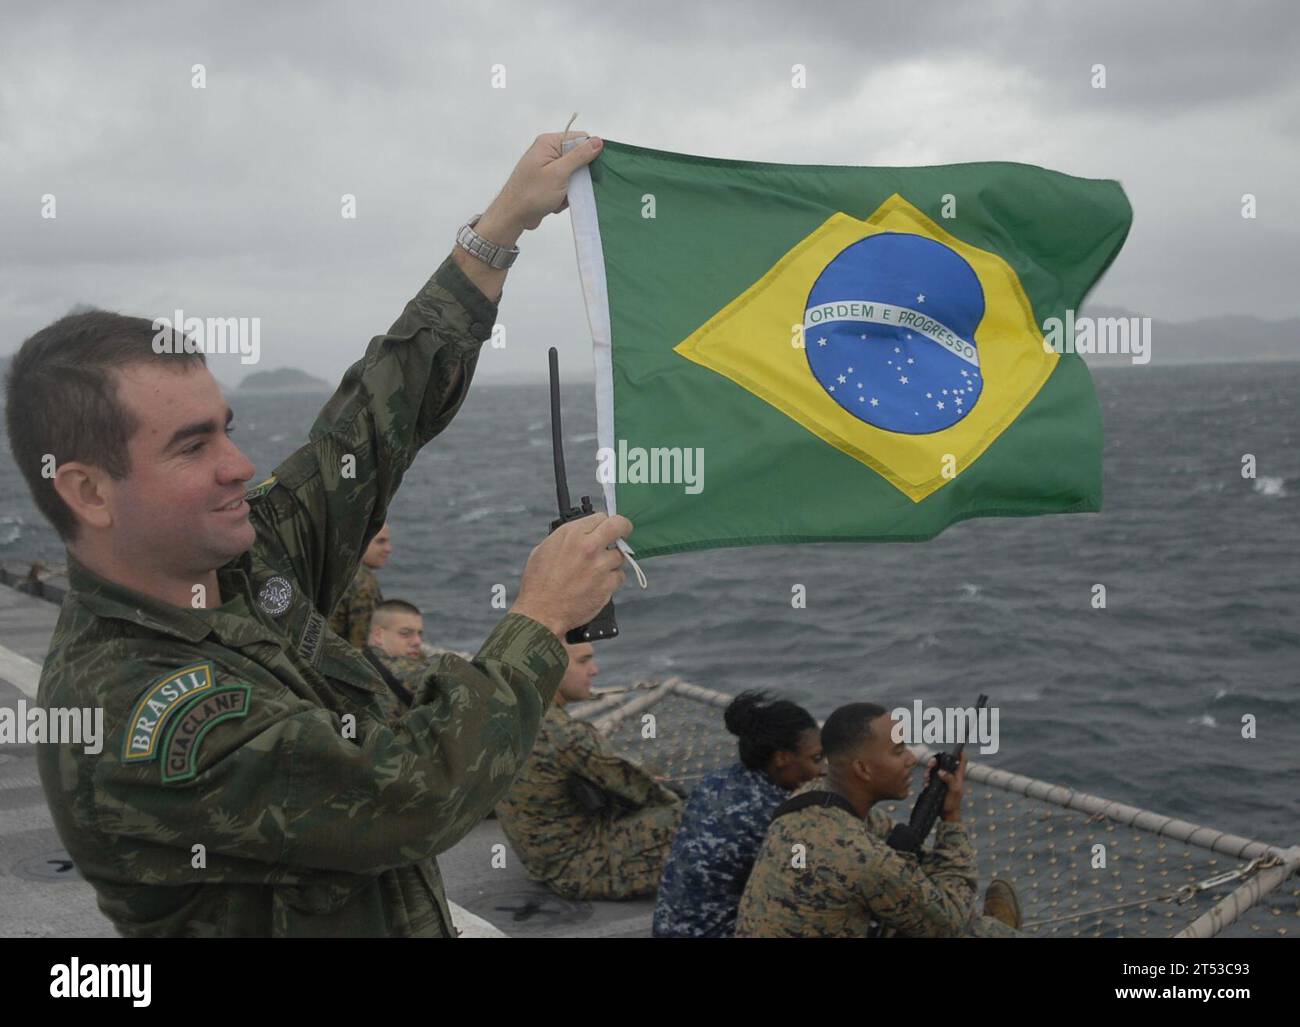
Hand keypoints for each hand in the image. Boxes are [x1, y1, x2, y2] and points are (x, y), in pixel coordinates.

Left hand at [478, 131, 603, 240]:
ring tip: (560, 197)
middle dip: (579, 176)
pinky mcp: (548, 181)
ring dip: (572, 189)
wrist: (513, 216)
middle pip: (578, 158)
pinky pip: (566, 186)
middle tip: (571, 187)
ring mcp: (548, 167)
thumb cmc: (532, 194)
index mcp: (549, 143)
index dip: (589, 153)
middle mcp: (548, 151)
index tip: (590, 171)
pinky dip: (565, 195)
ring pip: (574, 175)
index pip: (579, 139)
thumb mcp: (559, 173)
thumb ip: (579, 156)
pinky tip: (555, 202)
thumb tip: (598, 141)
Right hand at [510, 513, 632, 638]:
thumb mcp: (544, 549)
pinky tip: (598, 584)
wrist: (541, 612)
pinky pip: (619, 576)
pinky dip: (612, 580)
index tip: (604, 528)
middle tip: (623, 532)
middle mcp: (588, 546)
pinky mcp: (608, 585)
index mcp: (571, 534)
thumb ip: (567, 537)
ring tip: (596, 570)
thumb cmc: (539, 583)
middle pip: (619, 526)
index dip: (603, 523)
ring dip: (612, 561)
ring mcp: (600, 566)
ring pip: (620, 555)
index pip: (601, 516)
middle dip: (624, 527)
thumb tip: (583, 532)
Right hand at [923, 750, 966, 821]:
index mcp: (958, 775)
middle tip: (932, 764)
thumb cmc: (953, 802)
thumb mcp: (954, 790)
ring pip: (935, 768)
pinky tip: (926, 784)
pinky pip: (930, 777)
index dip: (960, 753)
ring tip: (927, 777)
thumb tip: (941, 772)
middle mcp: (950, 775)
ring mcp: (942, 779)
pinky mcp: (936, 784)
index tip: (956, 748)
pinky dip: (927, 778)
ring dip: (929, 770)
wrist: (946, 813)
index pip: (962, 760)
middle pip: (944, 761)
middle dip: (936, 760)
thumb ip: (949, 779)